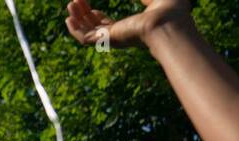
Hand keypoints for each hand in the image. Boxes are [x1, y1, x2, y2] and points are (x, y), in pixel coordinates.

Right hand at [64, 0, 190, 49]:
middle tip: (76, 2)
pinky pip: (84, 38)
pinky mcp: (107, 40)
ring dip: (78, 19)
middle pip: (95, 28)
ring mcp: (113, 38)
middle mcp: (121, 36)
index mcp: (131, 28)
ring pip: (87, 32)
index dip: (97, 16)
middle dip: (84, 15)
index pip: (108, 26)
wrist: (168, 21)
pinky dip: (75, 29)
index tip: (90, 6)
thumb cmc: (169, 8)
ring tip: (71, 5)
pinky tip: (69, 18)